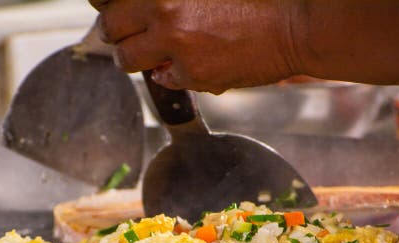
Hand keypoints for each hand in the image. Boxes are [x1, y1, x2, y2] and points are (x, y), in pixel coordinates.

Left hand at [89, 0, 303, 93]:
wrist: (291, 27)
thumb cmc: (252, 2)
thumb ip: (165, 0)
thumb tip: (135, 8)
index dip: (107, 5)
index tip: (112, 10)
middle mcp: (164, 8)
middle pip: (109, 26)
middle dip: (114, 32)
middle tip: (123, 34)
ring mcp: (175, 42)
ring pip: (126, 59)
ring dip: (134, 57)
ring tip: (153, 53)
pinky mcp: (190, 72)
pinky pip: (162, 79)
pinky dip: (173, 74)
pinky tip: (195, 61)